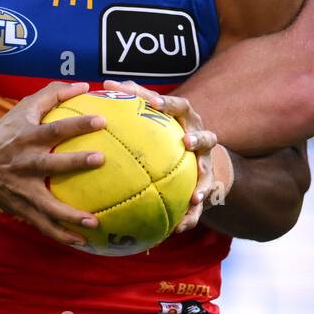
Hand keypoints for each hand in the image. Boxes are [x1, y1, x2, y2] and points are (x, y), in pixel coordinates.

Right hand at [0, 81, 105, 247]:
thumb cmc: (5, 134)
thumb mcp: (23, 109)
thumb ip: (52, 94)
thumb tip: (83, 85)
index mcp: (26, 138)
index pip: (54, 129)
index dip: (77, 124)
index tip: (101, 120)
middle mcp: (24, 164)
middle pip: (51, 165)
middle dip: (76, 162)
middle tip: (101, 159)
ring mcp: (22, 189)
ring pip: (46, 205)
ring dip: (69, 215)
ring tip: (94, 222)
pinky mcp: (21, 209)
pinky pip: (43, 225)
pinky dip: (61, 235)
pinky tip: (83, 242)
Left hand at [103, 79, 221, 234]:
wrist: (197, 159)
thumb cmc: (167, 132)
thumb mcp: (154, 116)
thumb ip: (133, 101)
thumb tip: (105, 85)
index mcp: (187, 120)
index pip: (181, 107)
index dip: (169, 103)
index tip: (155, 102)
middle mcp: (201, 141)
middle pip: (207, 137)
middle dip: (198, 138)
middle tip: (186, 142)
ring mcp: (205, 166)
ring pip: (208, 175)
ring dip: (202, 185)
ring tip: (195, 197)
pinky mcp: (204, 189)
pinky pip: (198, 207)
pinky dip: (191, 217)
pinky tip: (179, 228)